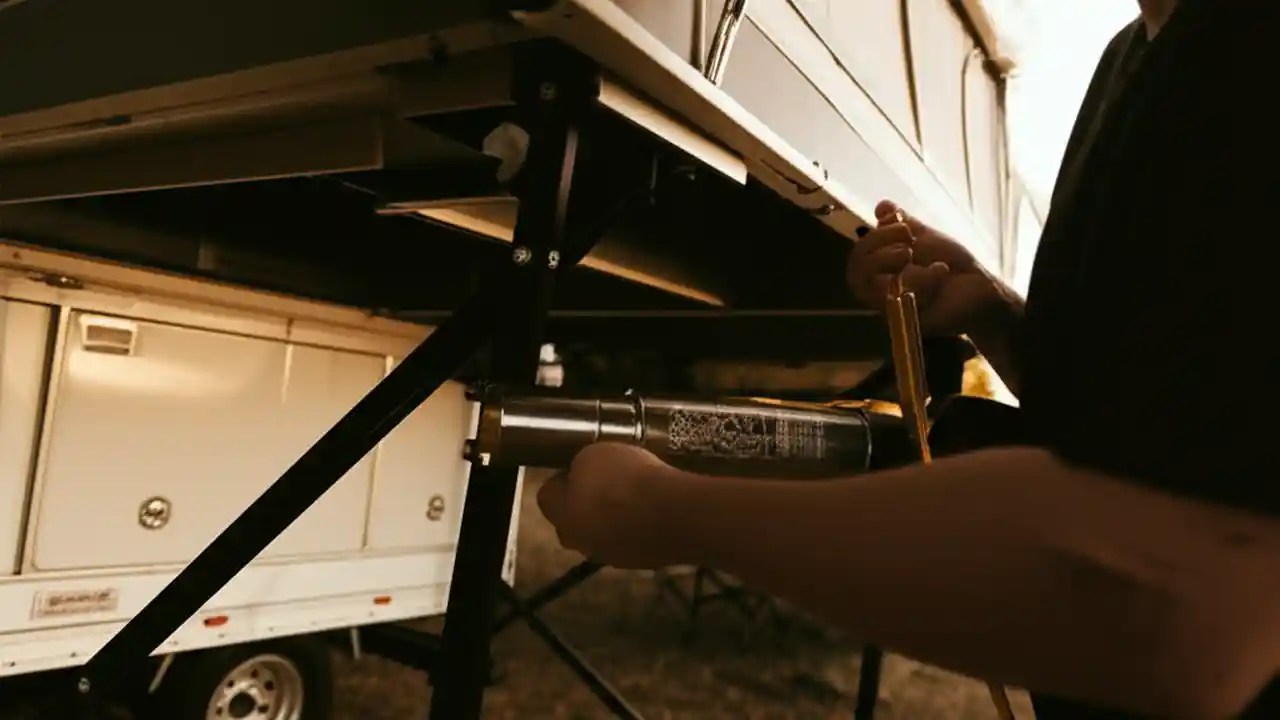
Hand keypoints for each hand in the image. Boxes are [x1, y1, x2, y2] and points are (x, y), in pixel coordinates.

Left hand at [537, 443, 682, 569]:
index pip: (547, 496)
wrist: (676, 514)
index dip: (562, 476)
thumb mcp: (594, 455)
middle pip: (574, 519)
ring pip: (604, 532)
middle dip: (585, 501)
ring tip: (637, 493)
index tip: (580, 463)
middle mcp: (582, 544)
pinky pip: (633, 539)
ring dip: (615, 516)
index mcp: (562, 517)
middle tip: (607, 480)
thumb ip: (581, 466)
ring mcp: (613, 556)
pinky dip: (640, 526)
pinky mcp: (643, 562)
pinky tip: (655, 508)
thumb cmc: (626, 481)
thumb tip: (583, 473)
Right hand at [847, 199, 1000, 335]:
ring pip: (878, 291)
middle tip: (908, 249)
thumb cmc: (952, 262)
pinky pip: (904, 304)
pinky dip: (926, 281)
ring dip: (909, 271)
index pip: (858, 257)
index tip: (902, 226)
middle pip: (856, 276)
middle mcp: (880, 289)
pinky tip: (942, 273)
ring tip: (936, 264)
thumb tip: (881, 206)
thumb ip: (900, 222)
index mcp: (881, 267)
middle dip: (880, 256)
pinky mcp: (909, 321)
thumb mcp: (924, 236)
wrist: (980, 286)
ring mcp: (893, 307)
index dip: (874, 239)